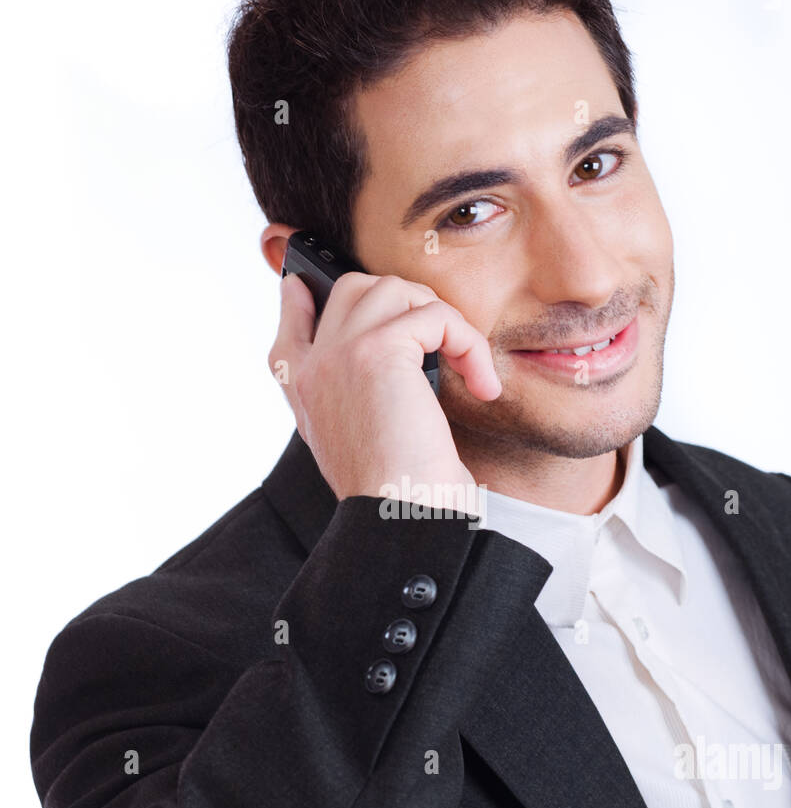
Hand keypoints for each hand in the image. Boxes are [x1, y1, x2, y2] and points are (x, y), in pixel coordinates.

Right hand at [269, 251, 499, 508]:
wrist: (399, 520)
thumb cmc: (394, 491)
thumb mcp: (361, 440)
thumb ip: (355, 393)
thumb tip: (376, 356)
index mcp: (302, 388)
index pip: (293, 317)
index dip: (308, 297)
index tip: (316, 286)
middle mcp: (311, 366)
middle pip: (354, 289)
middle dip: (406, 303)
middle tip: (439, 340)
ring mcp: (338, 353)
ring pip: (395, 291)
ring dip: (442, 320)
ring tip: (462, 363)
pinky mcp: (376, 352)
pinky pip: (435, 316)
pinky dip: (469, 344)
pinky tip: (481, 383)